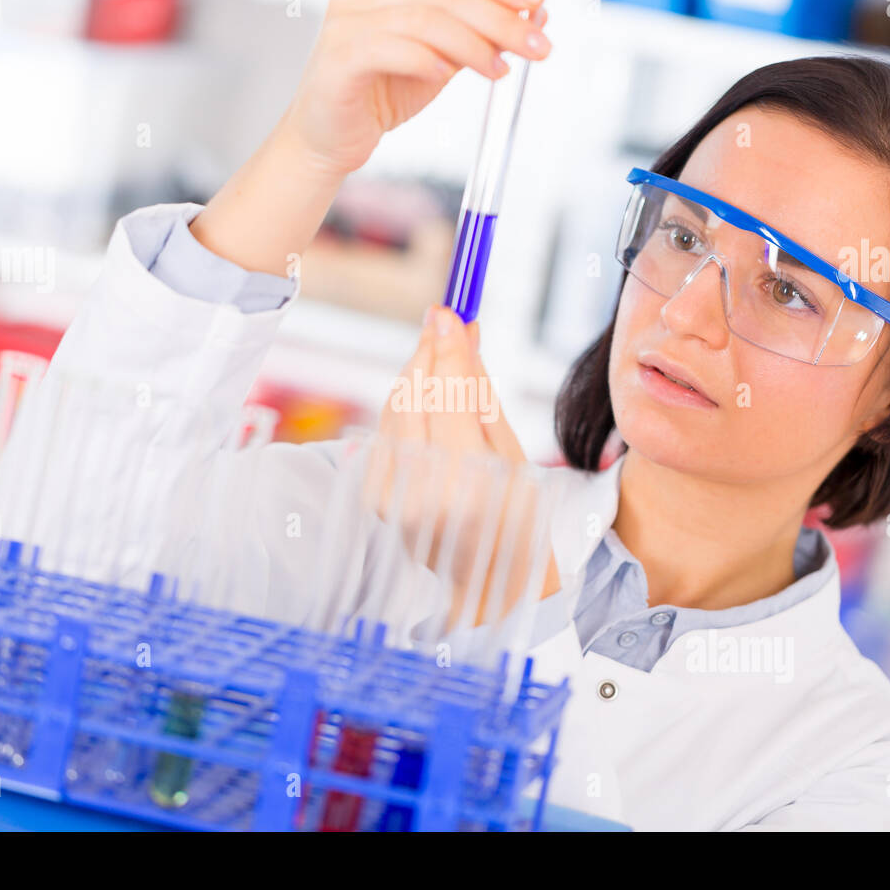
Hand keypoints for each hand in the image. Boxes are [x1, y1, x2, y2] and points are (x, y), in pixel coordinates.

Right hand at [283, 0, 550, 177]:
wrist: (332, 136)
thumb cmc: (382, 90)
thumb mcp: (443, 55)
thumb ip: (481, 32)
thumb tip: (536, 16)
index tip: (536, 1)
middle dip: (499, 16)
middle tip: (535, 43)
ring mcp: (345, 18)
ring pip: (425, 17)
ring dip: (474, 44)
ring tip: (500, 70)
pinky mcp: (339, 55)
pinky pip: (392, 48)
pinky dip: (427, 60)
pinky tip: (447, 75)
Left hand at [367, 306, 560, 636]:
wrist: (486, 578)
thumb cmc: (515, 515)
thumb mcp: (511, 452)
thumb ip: (480, 391)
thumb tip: (463, 331)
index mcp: (466, 483)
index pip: (448, 396)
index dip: (447, 349)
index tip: (449, 310)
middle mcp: (420, 490)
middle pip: (415, 395)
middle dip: (430, 353)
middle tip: (446, 321)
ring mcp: (390, 496)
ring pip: (395, 407)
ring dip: (418, 377)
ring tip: (446, 364)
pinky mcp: (374, 495)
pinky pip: (386, 430)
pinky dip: (407, 407)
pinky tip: (429, 405)